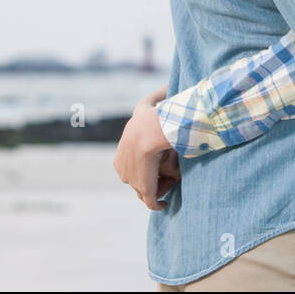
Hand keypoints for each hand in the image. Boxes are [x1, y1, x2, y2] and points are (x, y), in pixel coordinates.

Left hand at [113, 87, 180, 210]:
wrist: (154, 127)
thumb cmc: (154, 115)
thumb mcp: (148, 104)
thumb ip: (157, 97)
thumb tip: (167, 88)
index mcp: (123, 148)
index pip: (131, 162)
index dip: (148, 164)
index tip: (164, 161)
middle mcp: (123, 164)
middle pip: (135, 177)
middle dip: (151, 177)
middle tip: (169, 174)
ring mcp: (132, 176)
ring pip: (143, 188)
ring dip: (157, 187)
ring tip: (171, 183)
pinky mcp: (143, 185)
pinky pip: (149, 199)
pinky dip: (156, 204)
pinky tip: (163, 204)